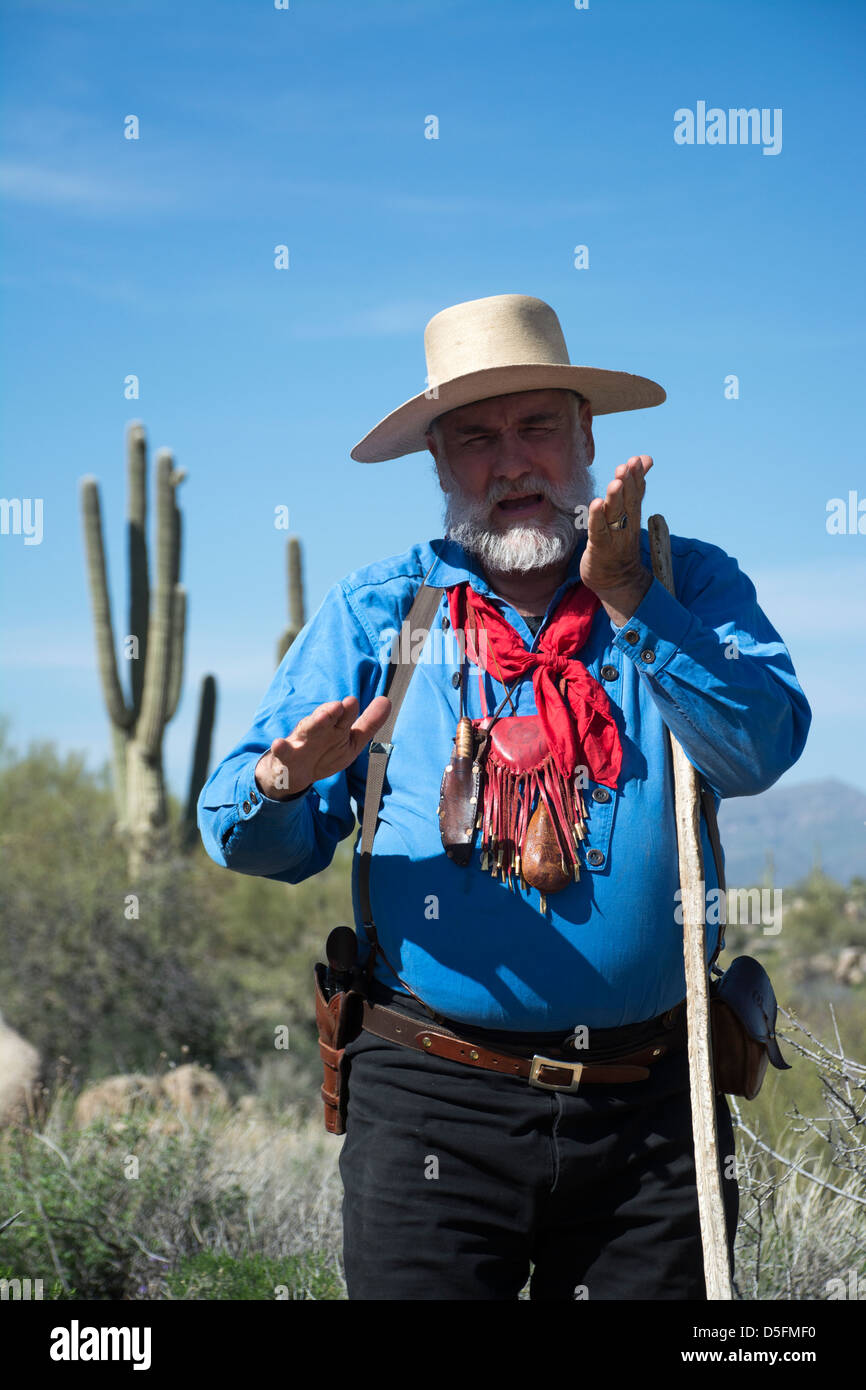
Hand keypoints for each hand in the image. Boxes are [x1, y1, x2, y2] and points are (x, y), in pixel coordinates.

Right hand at [255, 694, 391, 799]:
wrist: (292, 773)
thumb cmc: (325, 752)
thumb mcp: (350, 741)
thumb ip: (368, 723)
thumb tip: (387, 700)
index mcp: (335, 727)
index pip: (343, 718)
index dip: (348, 711)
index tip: (353, 701)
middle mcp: (318, 730)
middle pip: (325, 720)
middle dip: (332, 712)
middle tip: (341, 705)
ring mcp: (301, 741)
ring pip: (307, 729)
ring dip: (315, 722)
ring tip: (324, 715)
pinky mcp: (285, 755)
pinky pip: (282, 751)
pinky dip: (281, 747)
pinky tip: (279, 743)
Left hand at [580, 455, 653, 625]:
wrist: (618, 582)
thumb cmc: (619, 543)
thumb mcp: (628, 514)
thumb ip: (634, 488)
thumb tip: (645, 459)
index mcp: (632, 518)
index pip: (636, 495)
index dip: (637, 478)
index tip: (638, 460)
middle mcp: (625, 526)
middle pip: (628, 502)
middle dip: (628, 483)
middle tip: (628, 465)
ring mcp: (614, 538)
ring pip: (615, 515)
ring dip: (616, 498)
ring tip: (616, 481)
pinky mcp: (599, 548)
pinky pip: (599, 531)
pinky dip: (597, 518)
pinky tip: (596, 504)